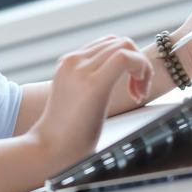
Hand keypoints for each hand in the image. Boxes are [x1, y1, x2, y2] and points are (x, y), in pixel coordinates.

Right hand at [27, 36, 153, 172]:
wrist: (50, 150)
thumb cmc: (66, 134)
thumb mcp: (78, 98)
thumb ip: (91, 83)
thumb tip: (115, 81)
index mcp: (69, 63)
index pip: (108, 43)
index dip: (127, 60)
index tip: (130, 87)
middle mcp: (74, 61)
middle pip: (120, 41)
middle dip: (137, 63)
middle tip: (137, 92)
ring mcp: (81, 69)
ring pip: (125, 45)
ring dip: (142, 67)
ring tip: (137, 94)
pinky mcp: (93, 84)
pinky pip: (126, 58)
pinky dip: (141, 69)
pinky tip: (137, 94)